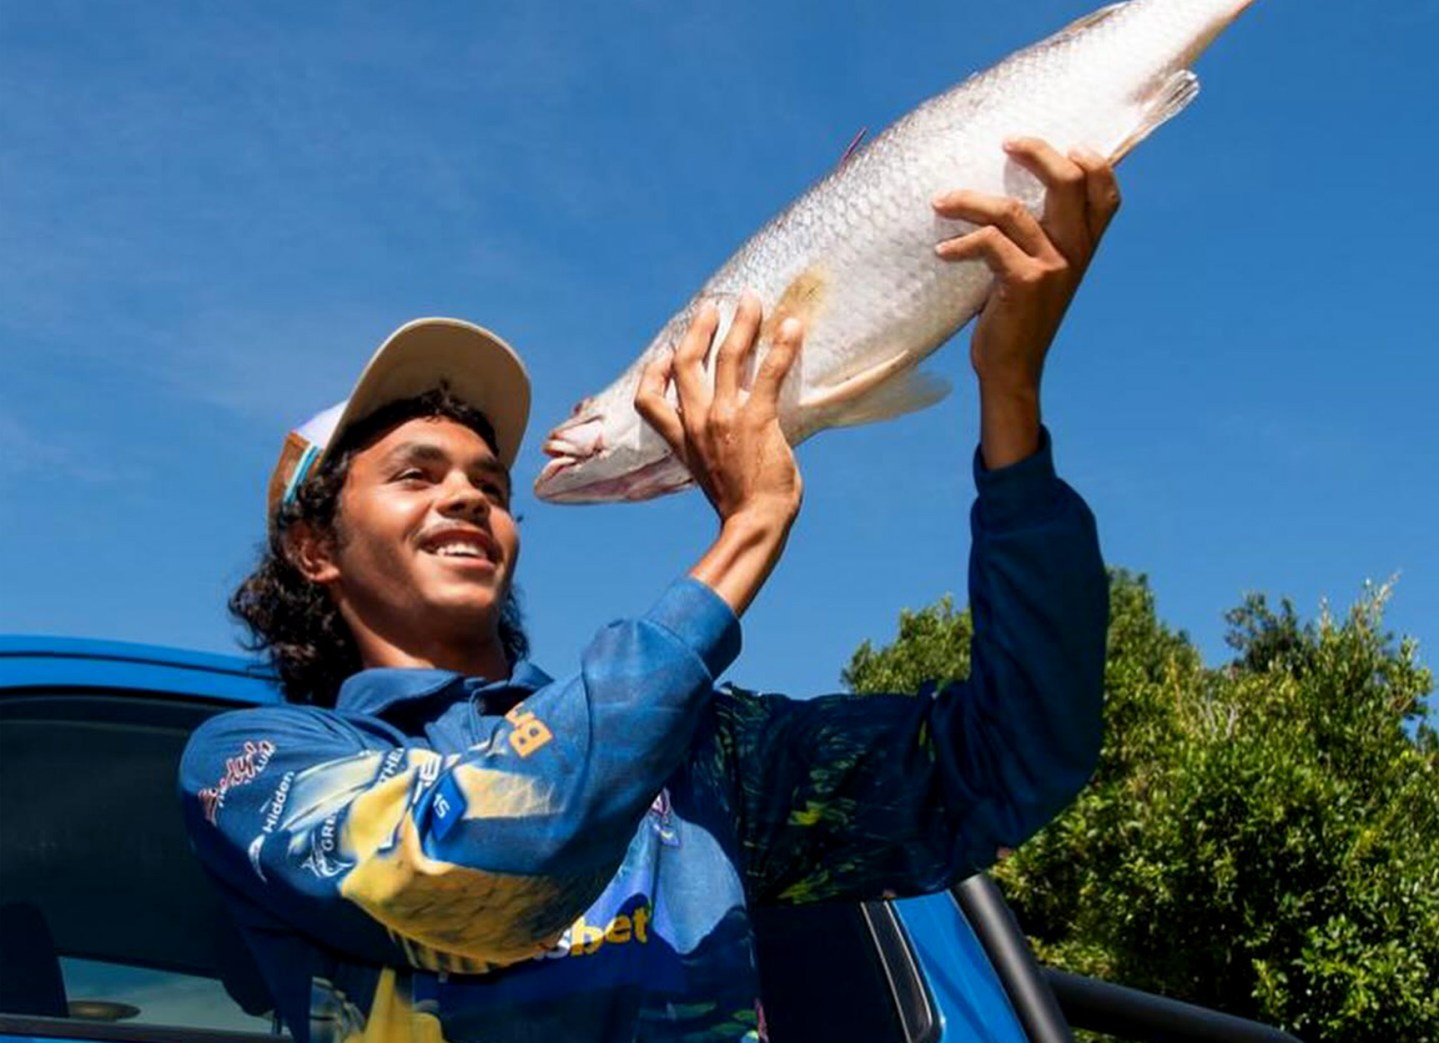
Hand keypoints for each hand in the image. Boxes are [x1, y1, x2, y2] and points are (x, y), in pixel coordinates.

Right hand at [634, 292, 803, 615]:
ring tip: (751, 301)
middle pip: (688, 363)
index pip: (649, 400)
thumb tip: (722, 439)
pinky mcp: (757, 419)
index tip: (665, 354)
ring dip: (741, 324)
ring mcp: (726, 418)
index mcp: (682, 439)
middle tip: (712, 308)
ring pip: (728, 357)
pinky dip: (782, 347)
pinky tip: (793, 327)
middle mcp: (698, 423)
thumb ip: (708, 448)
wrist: (753, 524)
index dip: (653, 373)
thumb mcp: (707, 473)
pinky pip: (769, 373)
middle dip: (699, 330)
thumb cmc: (738, 504)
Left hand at [933, 138, 1120, 466]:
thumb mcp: (1038, 271)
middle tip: (1006, 142)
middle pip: (1069, 182)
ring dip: (969, 201)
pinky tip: (943, 252)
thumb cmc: (1016, 314)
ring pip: (1011, 211)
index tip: (1063, 144)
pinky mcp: (1025, 282)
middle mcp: (1076, 252)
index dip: (1093, 162)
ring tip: (941, 202)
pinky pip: (988, 243)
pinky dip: (960, 243)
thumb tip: (1003, 191)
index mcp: (1084, 247)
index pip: (1107, 194)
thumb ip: (1037, 236)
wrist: (1011, 367)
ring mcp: (1053, 266)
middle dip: (1038, 153)